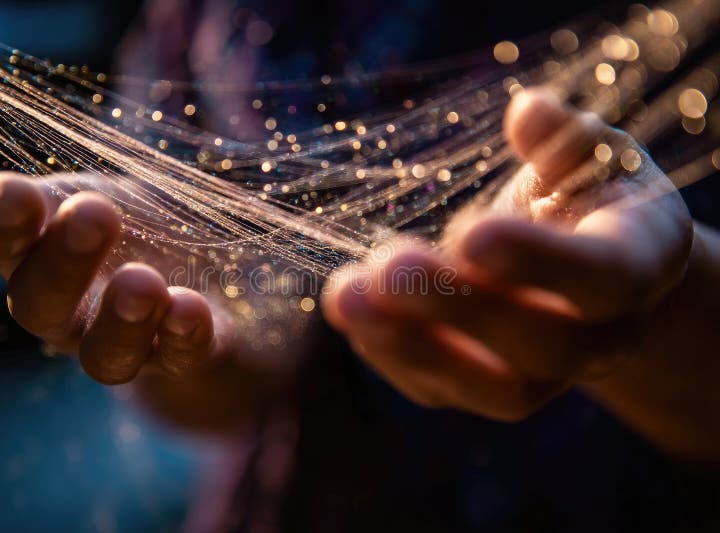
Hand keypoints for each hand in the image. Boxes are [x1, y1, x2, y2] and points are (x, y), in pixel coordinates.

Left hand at [322, 88, 693, 421]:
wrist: (589, 264)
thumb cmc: (586, 196)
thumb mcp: (593, 155)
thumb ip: (565, 139)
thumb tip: (527, 110)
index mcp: (638, 263)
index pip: (604, 276)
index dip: (538, 260)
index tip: (469, 232)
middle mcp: (602, 336)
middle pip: (545, 347)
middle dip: (459, 308)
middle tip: (388, 264)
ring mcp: (546, 373)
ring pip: (493, 389)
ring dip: (411, 346)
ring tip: (347, 296)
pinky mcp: (489, 385)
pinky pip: (443, 391)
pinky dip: (391, 353)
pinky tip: (352, 308)